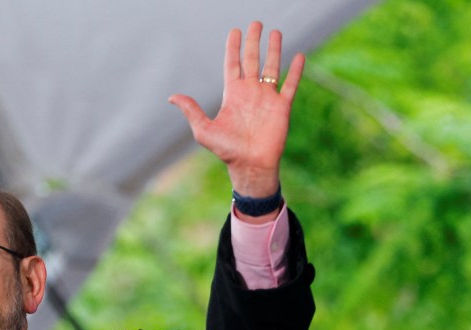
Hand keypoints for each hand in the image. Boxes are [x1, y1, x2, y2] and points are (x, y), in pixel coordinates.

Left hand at [168, 21, 304, 197]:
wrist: (250, 165)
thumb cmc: (226, 151)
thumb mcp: (204, 130)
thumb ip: (192, 110)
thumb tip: (172, 97)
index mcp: (232, 95)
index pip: (232, 65)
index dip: (233, 48)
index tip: (234, 31)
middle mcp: (250, 92)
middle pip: (252, 60)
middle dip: (253, 42)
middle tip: (255, 23)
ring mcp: (267, 98)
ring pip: (272, 67)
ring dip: (274, 50)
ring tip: (275, 32)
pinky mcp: (282, 106)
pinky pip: (291, 84)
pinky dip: (295, 71)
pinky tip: (298, 56)